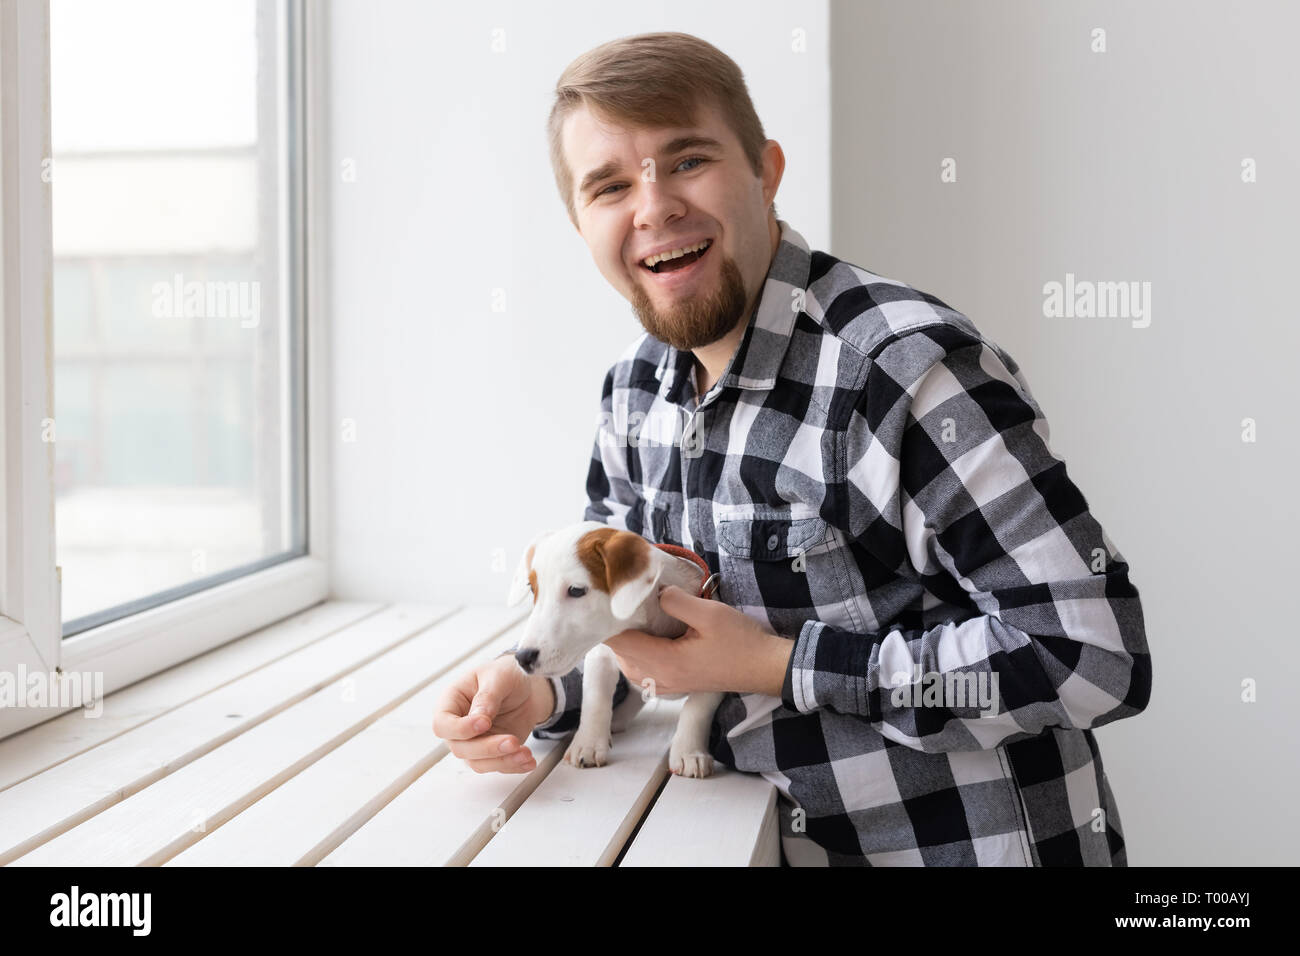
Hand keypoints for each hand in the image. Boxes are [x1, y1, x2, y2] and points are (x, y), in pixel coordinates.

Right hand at [432, 655, 553, 772]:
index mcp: (451, 703)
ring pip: (479, 763)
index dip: (460, 729)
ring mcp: (474, 742)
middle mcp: (458, 727)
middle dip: (488, 748)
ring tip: (525, 753)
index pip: (442, 724)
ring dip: (503, 761)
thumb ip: (487, 696)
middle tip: (512, 741)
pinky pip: (498, 766)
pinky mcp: (492, 753)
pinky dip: (514, 765)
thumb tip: (479, 717)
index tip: (484, 723)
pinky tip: (528, 760)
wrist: (526, 688)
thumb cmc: (505, 675)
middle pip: (461, 749)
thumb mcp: (498, 677)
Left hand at [604, 585, 793, 696]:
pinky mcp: (677, 685)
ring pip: (630, 666)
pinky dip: (637, 655)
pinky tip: (646, 638)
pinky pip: (644, 673)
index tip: (606, 599)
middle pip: (621, 655)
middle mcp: (661, 679)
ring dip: (625, 644)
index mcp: (665, 663)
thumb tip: (655, 593)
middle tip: (617, 604)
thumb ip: (677, 602)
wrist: (764, 667)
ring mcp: (668, 686)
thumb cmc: (740, 641)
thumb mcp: (709, 613)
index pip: (620, 643)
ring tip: (630, 618)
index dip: (609, 621)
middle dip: (615, 631)